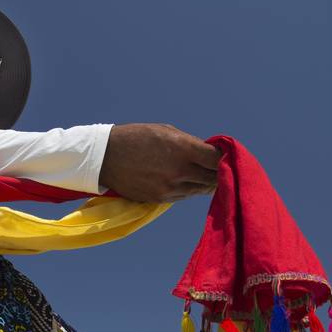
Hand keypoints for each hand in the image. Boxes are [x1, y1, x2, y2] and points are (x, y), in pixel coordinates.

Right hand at [99, 123, 220, 202]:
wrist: (105, 156)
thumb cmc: (138, 138)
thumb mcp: (166, 132)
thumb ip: (191, 144)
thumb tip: (211, 155)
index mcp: (182, 149)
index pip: (217, 159)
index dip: (225, 158)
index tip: (226, 156)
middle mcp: (179, 171)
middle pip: (213, 178)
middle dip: (219, 172)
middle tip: (220, 167)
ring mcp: (170, 188)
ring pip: (201, 189)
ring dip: (205, 182)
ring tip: (204, 173)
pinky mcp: (160, 199)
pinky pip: (184, 196)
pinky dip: (189, 188)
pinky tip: (185, 180)